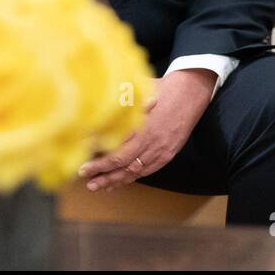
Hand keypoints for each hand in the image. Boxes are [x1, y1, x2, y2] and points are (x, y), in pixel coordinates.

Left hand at [77, 69, 218, 191]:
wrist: (192, 91)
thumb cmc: (164, 88)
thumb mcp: (141, 91)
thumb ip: (122, 103)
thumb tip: (96, 111)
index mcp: (143, 126)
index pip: (116, 148)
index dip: (97, 158)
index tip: (82, 161)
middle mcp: (152, 141)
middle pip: (122, 163)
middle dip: (101, 172)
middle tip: (85, 176)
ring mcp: (161, 149)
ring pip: (134, 170)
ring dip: (114, 180)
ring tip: (97, 186)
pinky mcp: (168, 153)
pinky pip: (147, 170)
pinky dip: (131, 178)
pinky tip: (119, 182)